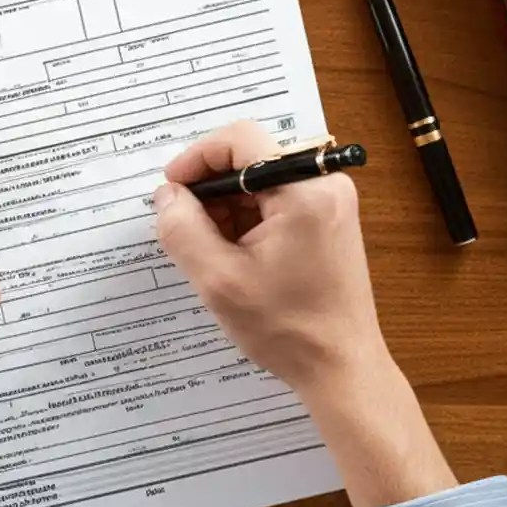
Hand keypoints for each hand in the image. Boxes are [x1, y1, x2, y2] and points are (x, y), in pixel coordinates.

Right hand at [152, 121, 384, 392]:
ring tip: (211, 252)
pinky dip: (247, 220)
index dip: (197, 158)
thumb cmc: (288, 329)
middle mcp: (325, 186)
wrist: (340, 367)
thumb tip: (166, 196)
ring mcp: (330, 202)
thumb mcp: (219, 280)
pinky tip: (233, 256)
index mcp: (305, 192)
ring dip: (227, 207)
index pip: (241, 139)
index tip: (172, 190)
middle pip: (251, 158)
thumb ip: (183, 230)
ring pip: (260, 181)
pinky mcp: (328, 221)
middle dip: (210, 189)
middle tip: (186, 230)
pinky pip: (276, 201)